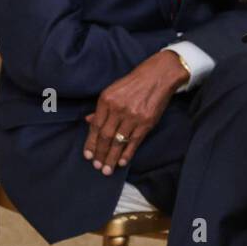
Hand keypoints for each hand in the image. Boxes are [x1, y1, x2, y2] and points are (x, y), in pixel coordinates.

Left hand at [82, 50, 188, 175]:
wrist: (159, 75)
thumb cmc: (135, 82)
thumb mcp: (114, 90)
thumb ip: (102, 108)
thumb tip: (89, 121)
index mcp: (106, 100)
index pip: (95, 126)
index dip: (90, 143)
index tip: (88, 155)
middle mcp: (118, 108)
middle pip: (105, 136)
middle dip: (100, 154)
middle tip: (97, 166)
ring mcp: (133, 116)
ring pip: (118, 141)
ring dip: (112, 157)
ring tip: (107, 170)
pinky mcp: (147, 122)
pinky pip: (134, 141)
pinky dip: (128, 153)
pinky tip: (122, 162)